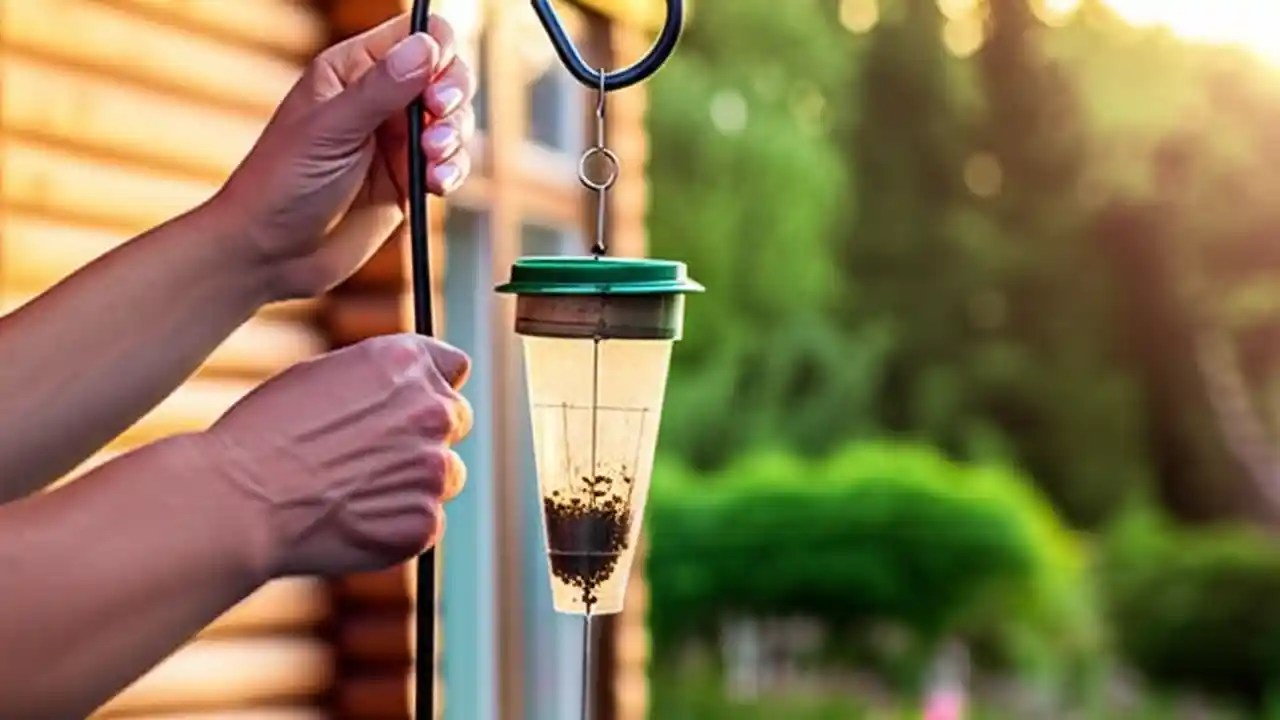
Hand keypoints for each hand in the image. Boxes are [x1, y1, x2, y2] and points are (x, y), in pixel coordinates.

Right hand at [197, 334, 472, 578]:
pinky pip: (426, 520)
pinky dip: (397, 524)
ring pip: (446, 475)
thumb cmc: (266, 433)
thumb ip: (384, 375)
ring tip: (352, 489)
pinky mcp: (423, 523)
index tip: (400, 406)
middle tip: (368, 455)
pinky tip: (350, 520)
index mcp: (405, 363)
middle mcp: (432, 410)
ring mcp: (434, 470)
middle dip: (423, 435)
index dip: (425, 388)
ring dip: (413, 481)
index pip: (452, 368)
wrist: (239, 498)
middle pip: (455, 421)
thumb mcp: (324, 374)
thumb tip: (427, 382)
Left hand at [213, 12, 475, 300]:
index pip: (413, 34)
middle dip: (453, 96)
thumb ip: (381, 88)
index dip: (437, 47)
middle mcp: (380, 99)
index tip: (437, 82)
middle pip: (445, 74)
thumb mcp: (330, 130)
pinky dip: (453, 170)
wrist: (274, 253)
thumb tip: (426, 46)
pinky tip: (435, 185)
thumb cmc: (282, 184)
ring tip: (430, 160)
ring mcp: (396, 139)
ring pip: (455, 119)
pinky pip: (451, 162)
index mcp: (353, 70)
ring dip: (454, 138)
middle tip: (438, 120)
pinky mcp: (410, 178)